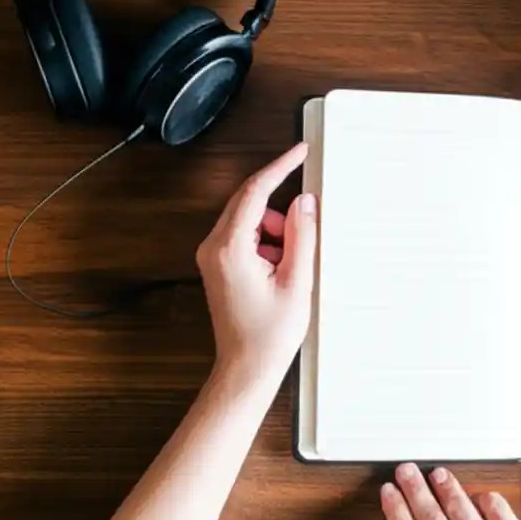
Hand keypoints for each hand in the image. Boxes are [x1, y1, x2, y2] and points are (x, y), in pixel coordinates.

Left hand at [197, 143, 316, 378]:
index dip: (280, 167)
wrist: (246, 367)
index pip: (255, 192)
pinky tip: (280, 272)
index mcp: (230, 248)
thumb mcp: (297, 281)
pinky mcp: (219, 264)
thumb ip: (303, 236)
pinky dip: (267, 245)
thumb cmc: (268, 335)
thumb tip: (305, 202)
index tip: (299, 152)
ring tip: (290, 267)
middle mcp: (214, 247)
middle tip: (307, 223)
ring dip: (276, 232)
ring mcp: (213, 256)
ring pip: (250, 221)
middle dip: (282, 211)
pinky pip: (246, 238)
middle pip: (250, 203)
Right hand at [381, 463, 520, 519]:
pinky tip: (476, 493)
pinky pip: (498, 510)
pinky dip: (485, 498)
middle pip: (431, 518)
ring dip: (446, 486)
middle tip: (406, 471)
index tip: (389, 494)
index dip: (396, 511)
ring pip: (462, 509)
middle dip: (414, 489)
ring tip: (437, 474)